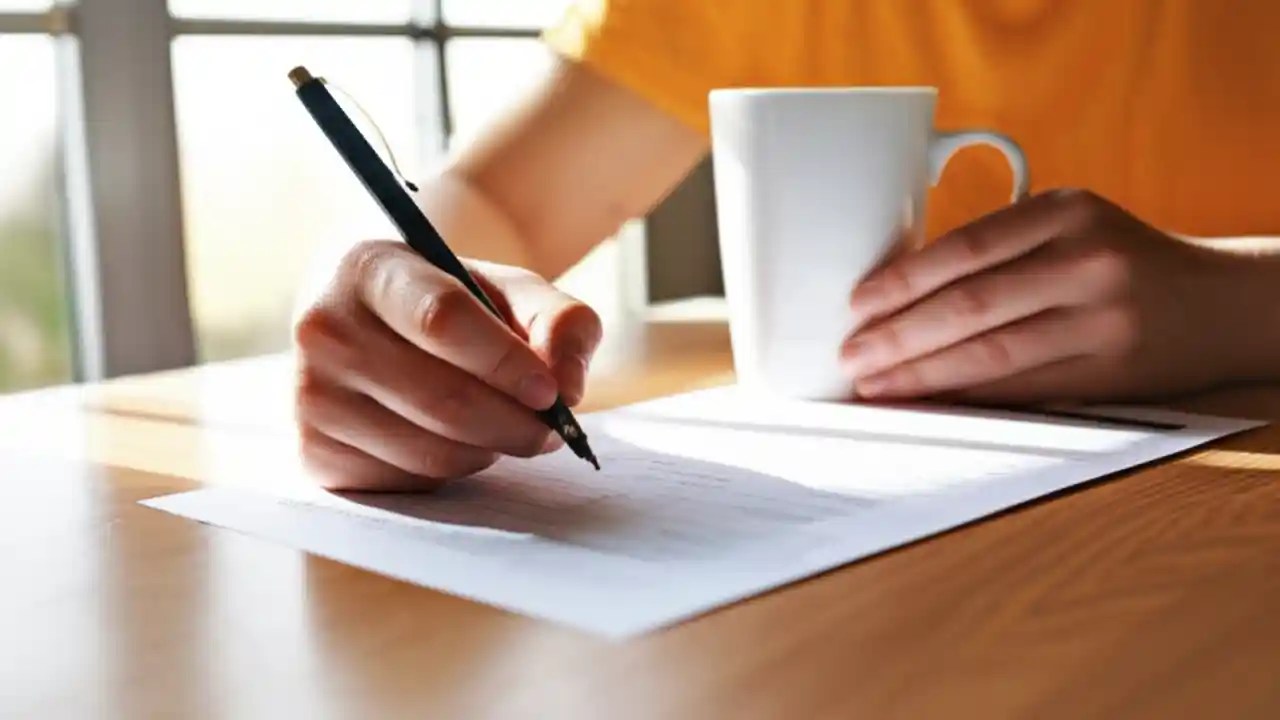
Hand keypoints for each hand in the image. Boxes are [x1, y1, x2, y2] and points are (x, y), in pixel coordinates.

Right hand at [293, 241, 601, 490]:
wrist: (371, 321)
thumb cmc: (448, 303)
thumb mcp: (508, 289)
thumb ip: (560, 321)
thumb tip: (569, 387)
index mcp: (368, 267)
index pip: (442, 319)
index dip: (505, 363)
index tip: (551, 392)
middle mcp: (325, 329)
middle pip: (442, 399)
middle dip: (514, 423)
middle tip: (552, 429)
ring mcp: (311, 395)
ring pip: (430, 450)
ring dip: (489, 449)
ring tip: (506, 427)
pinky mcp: (313, 452)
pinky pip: (408, 481)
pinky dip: (451, 470)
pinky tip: (456, 440)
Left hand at [841, 189, 1244, 403]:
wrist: (1221, 302)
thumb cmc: (1122, 260)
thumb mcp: (1072, 224)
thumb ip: (1002, 246)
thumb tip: (901, 291)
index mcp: (1067, 211)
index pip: (967, 248)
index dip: (904, 280)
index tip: (858, 304)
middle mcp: (1087, 261)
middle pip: (972, 305)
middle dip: (900, 335)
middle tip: (852, 356)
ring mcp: (1103, 319)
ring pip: (993, 353)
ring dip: (923, 374)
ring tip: (875, 385)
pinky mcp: (1111, 372)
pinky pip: (1023, 387)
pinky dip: (968, 396)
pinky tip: (930, 400)